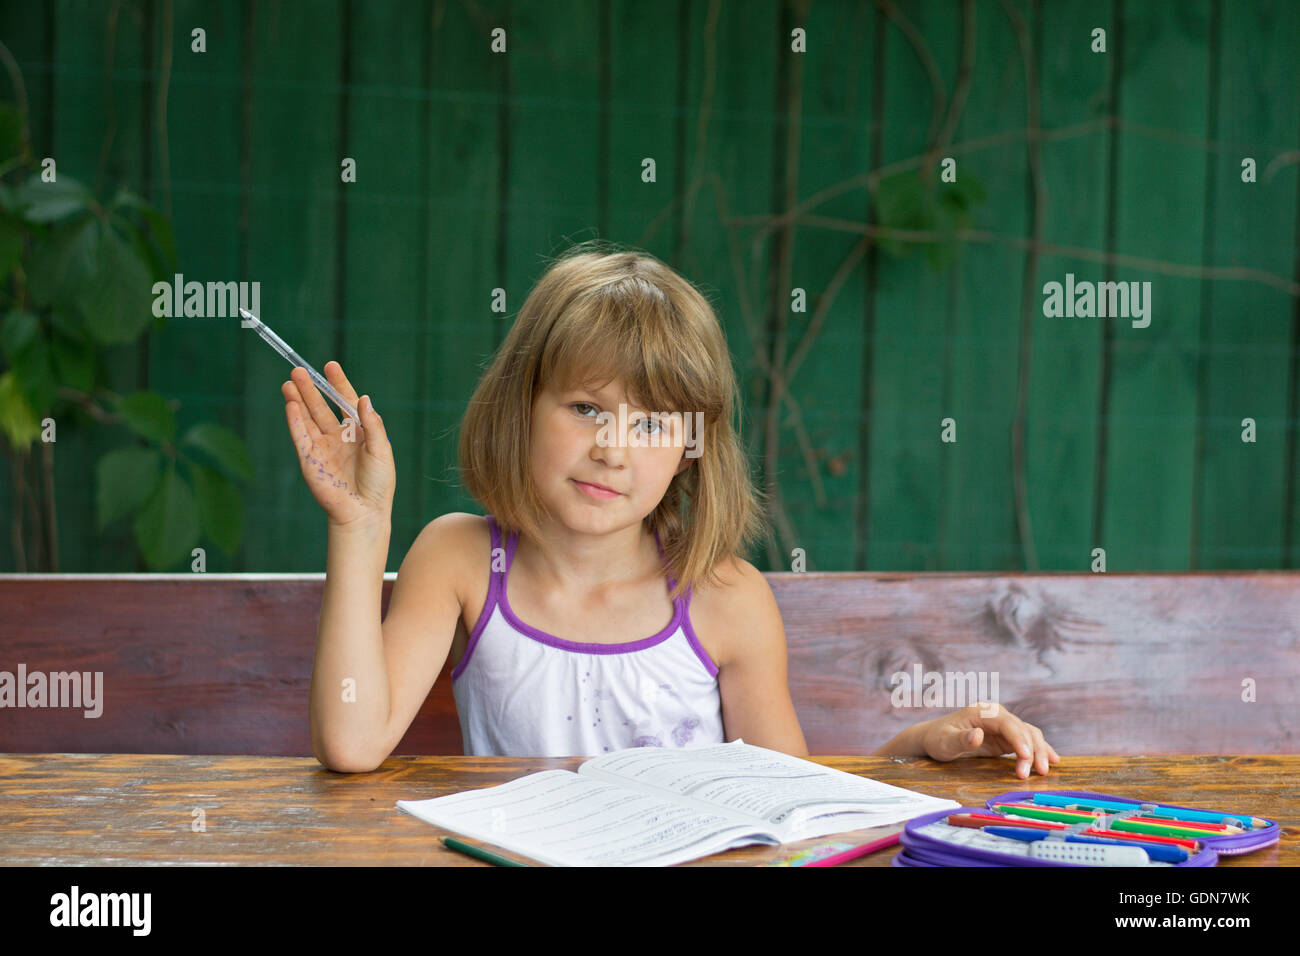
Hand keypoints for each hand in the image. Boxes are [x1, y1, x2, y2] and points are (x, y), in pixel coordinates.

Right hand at [281, 361, 394, 527]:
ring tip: (289, 382)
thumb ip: (372, 425)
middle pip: (321, 407)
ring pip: (307, 418)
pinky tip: (290, 404)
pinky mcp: (309, 460)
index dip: (338, 384)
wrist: (364, 511)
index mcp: (358, 432)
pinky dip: (295, 420)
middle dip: (310, 388)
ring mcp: (322, 448)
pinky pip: (300, 436)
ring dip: (298, 400)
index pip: (345, 402)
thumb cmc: (378, 483)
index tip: (330, 366)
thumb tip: (364, 398)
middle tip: (299, 370)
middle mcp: (338, 437)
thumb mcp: (381, 450)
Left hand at [920, 703, 1059, 778]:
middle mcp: (996, 714)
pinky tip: (1053, 760)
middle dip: (1033, 751)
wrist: (935, 738)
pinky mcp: (1006, 736)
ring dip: (1039, 751)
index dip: (1019, 739)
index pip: (1007, 723)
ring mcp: (1003, 725)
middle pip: (1022, 729)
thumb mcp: (945, 742)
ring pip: (1029, 734)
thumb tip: (978, 735)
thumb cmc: (938, 739)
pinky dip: (1039, 749)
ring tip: (1044, 771)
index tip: (1026, 757)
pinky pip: (1027, 741)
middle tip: (1038, 773)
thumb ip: (961, 740)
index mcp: (982, 711)